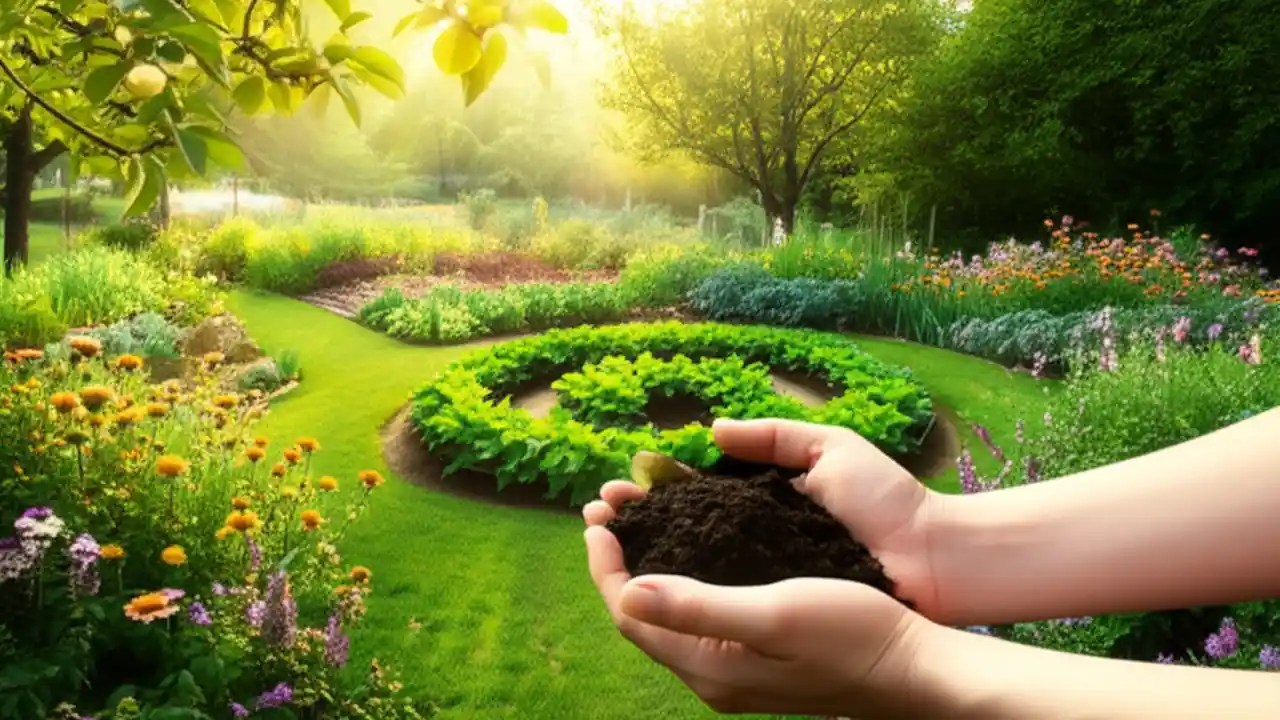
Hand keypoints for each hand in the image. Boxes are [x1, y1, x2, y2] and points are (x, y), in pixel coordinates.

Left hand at [581, 418, 949, 715]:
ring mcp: (734, 671)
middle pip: (642, 618)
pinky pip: (698, 617)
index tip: (598, 519)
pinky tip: (692, 551)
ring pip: (669, 616)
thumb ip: (697, 606)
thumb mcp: (773, 612)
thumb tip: (628, 591)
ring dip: (648, 569)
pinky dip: (680, 580)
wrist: (913, 666)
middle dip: (619, 565)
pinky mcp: (756, 658)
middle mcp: (712, 676)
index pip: (630, 614)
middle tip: (608, 513)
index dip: (606, 567)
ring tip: (641, 523)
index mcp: (708, 667)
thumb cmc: (851, 633)